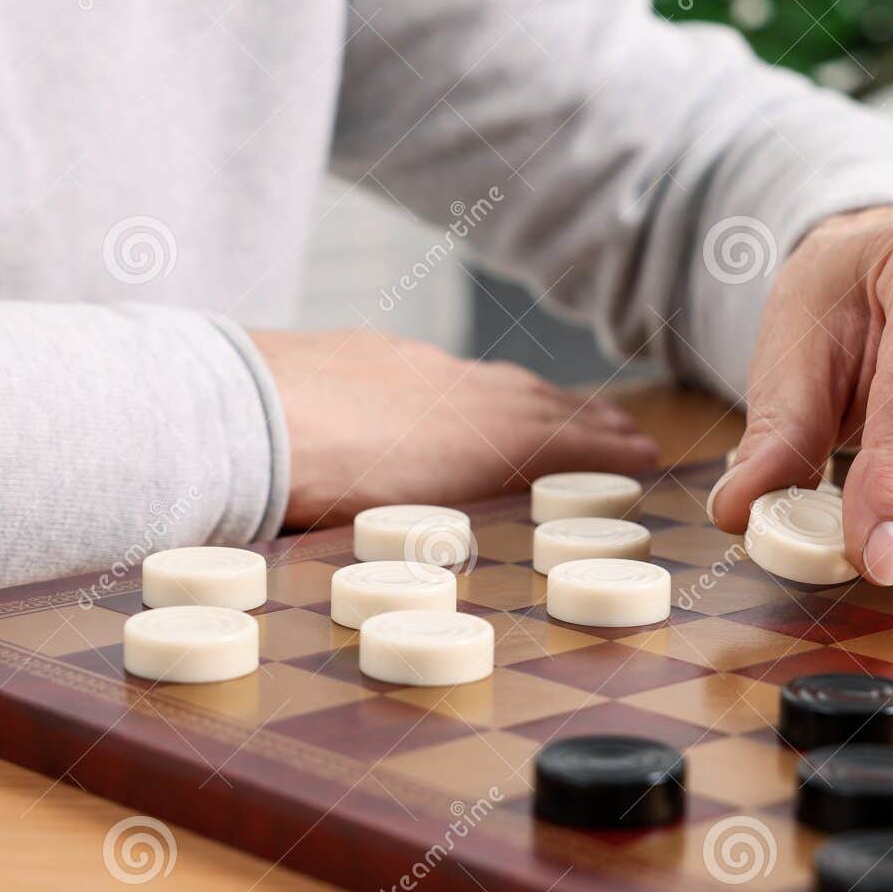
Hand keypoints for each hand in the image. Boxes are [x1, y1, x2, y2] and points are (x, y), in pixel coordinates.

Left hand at [252, 328, 658, 528]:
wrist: (243, 415)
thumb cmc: (318, 488)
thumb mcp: (403, 527)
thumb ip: (449, 523)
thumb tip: (463, 541)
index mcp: (488, 440)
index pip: (570, 443)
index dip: (614, 453)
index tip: (649, 456)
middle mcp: (468, 393)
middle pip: (548, 403)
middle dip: (594, 420)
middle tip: (627, 431)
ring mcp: (421, 366)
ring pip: (501, 380)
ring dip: (541, 398)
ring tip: (561, 409)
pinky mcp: (374, 349)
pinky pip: (447, 368)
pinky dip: (475, 385)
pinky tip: (460, 394)